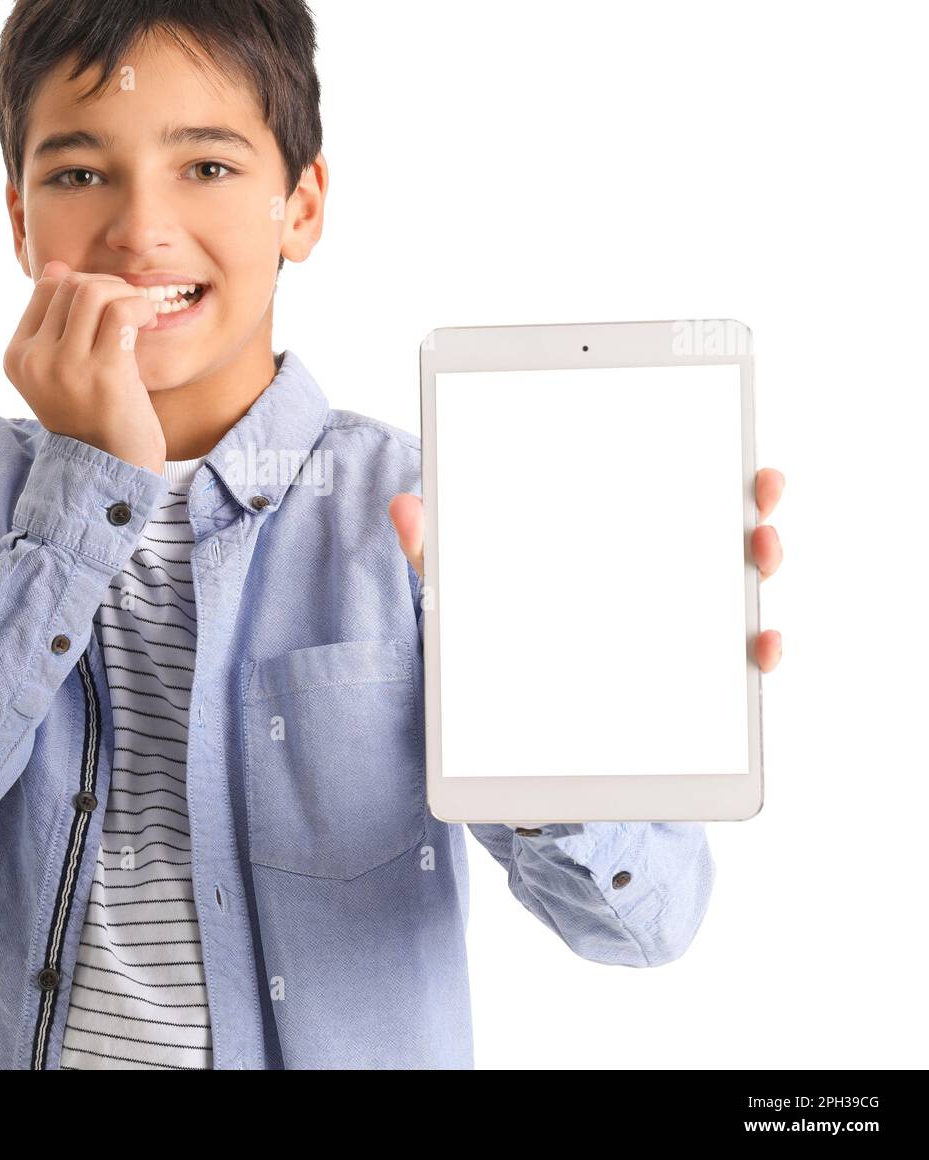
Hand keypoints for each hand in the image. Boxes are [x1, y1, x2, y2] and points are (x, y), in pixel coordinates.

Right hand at [3, 260, 166, 472]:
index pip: (47, 289)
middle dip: (109, 287)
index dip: (84, 286)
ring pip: (95, 292)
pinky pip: (122, 311)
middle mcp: (35, 361)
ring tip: (140, 317)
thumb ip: (55, 324)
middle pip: (72, 285)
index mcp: (17, 357)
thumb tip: (57, 269)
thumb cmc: (94, 416)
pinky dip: (140, 307)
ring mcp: (66, 367)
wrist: (112, 468)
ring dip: (126, 295)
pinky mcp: (104, 374)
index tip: (108, 307)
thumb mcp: (62, 370)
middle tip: (131, 309)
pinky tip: (149, 323)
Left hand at [389, 466, 784, 672]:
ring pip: (733, 584)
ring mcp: (674, 623)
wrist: (506, 724)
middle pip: (713, 526)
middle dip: (746, 504)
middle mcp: (650, 572)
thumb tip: (403, 505)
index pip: (656, 484)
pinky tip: (757, 646)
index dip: (697, 458)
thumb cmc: (492, 636)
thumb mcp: (461, 590)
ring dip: (758, 563)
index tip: (711, 438)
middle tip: (754, 495)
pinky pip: (734, 663)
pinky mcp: (687, 679)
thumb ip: (438, 551)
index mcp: (603, 537)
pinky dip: (756, 651)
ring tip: (759, 553)